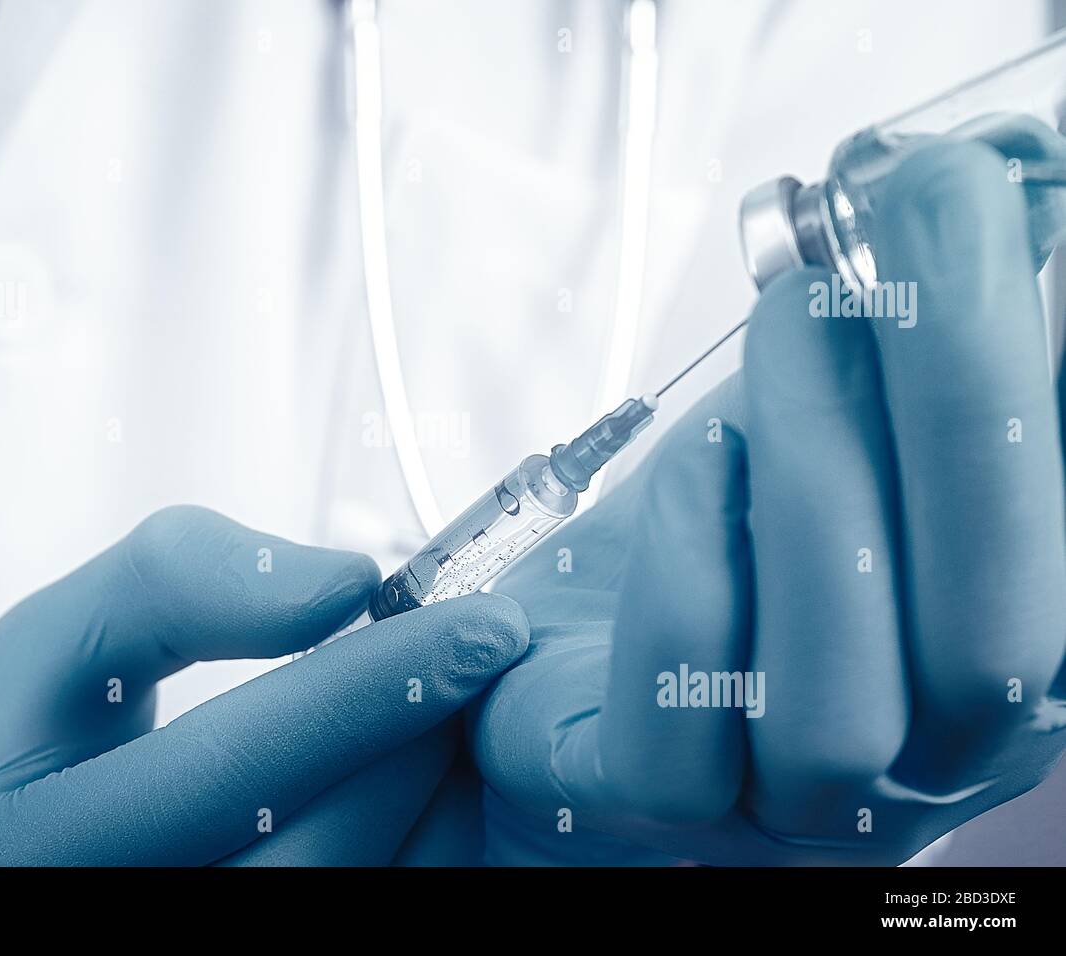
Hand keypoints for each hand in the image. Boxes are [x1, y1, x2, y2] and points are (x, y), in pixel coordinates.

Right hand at [0, 505, 527, 864]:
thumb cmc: (6, 750)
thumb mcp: (54, 640)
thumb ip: (184, 585)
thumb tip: (346, 582)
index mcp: (33, 851)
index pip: (236, 770)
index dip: (371, 688)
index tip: (482, 621)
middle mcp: (111, 927)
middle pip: (314, 856)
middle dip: (417, 746)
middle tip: (480, 662)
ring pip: (351, 900)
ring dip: (431, 804)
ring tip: (456, 716)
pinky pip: (360, 916)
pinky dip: (415, 853)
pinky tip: (429, 785)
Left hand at [471, 139, 1065, 864]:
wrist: (581, 666)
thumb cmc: (735, 548)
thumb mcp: (853, 440)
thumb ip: (932, 358)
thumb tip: (993, 188)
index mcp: (1014, 677)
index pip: (1060, 558)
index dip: (1036, 375)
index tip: (987, 203)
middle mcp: (923, 766)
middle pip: (992, 640)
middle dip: (960, 398)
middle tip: (911, 219)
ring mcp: (784, 809)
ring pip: (837, 707)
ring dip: (821, 477)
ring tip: (796, 325)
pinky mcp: (643, 804)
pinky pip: (678, 729)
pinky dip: (696, 572)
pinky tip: (702, 460)